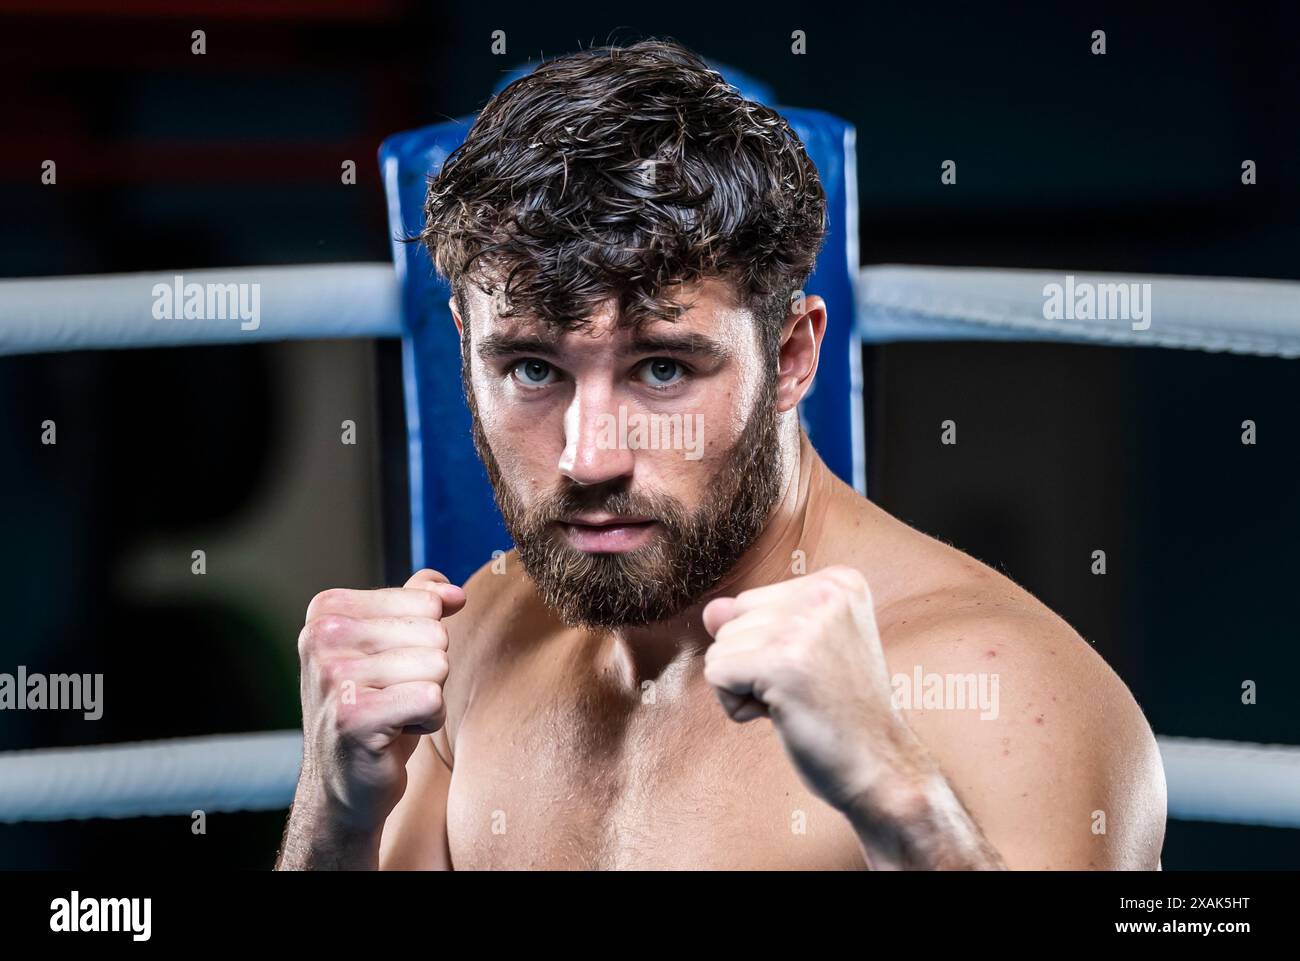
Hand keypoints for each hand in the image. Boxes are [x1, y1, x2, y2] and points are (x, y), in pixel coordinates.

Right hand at [295, 568, 464, 830]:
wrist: (346, 780)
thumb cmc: (377, 705)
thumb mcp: (394, 645)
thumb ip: (420, 604)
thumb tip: (452, 592)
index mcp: (329, 609)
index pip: (426, 602)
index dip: (425, 640)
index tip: (391, 668)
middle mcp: (322, 636)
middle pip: (434, 633)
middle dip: (429, 670)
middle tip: (394, 696)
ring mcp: (333, 676)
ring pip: (437, 665)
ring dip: (429, 696)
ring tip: (395, 714)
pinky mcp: (352, 717)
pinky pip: (432, 698)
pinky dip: (429, 720)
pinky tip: (398, 732)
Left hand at [701, 566, 906, 811]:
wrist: (881, 768)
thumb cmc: (841, 713)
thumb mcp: (804, 651)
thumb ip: (756, 622)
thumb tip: (709, 610)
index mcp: (838, 582)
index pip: (752, 602)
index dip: (768, 647)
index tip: (815, 671)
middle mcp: (824, 593)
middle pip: (733, 621)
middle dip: (752, 665)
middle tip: (805, 691)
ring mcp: (804, 626)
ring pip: (720, 648)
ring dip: (745, 688)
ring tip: (797, 703)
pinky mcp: (781, 661)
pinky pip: (716, 674)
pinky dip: (736, 706)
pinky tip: (781, 715)